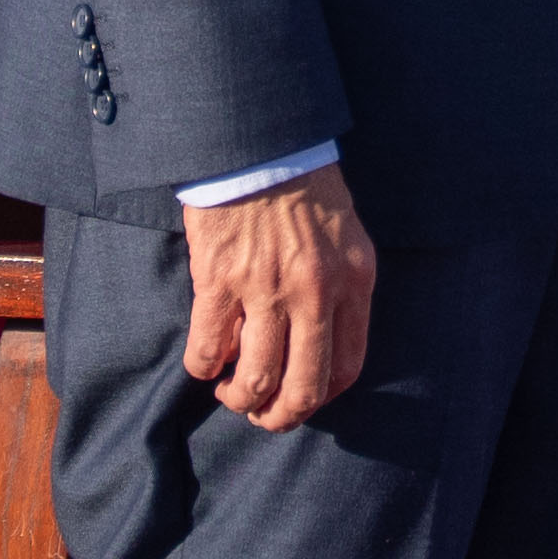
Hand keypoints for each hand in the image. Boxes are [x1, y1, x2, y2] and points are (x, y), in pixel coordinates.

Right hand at [183, 165, 375, 431]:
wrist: (258, 142)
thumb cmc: (303, 185)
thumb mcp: (346, 236)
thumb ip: (340, 286)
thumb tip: (319, 339)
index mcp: (353, 281)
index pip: (347, 366)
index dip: (322, 395)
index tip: (304, 397)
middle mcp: (315, 292)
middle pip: (305, 387)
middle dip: (282, 416)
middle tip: (264, 416)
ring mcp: (266, 289)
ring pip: (257, 378)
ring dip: (242, 399)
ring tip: (232, 392)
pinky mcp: (219, 280)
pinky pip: (210, 349)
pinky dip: (205, 367)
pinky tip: (205, 363)